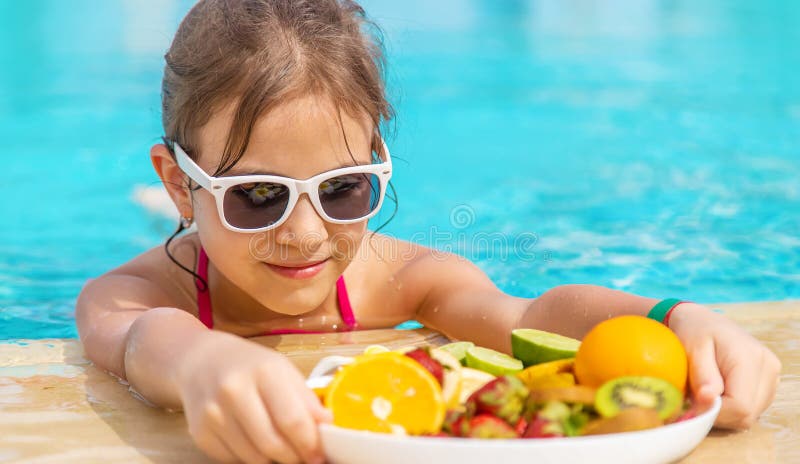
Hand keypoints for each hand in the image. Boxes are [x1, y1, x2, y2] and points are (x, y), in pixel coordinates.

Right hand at [176, 332, 330, 462]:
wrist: (201, 360)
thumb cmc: (250, 366)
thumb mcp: (283, 370)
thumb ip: (307, 399)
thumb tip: (328, 427)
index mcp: (263, 372)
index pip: (292, 420)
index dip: (310, 444)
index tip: (319, 454)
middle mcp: (234, 391)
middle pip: (272, 444)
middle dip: (293, 457)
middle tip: (302, 456)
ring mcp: (213, 413)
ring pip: (253, 458)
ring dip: (273, 460)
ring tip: (281, 448)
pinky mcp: (200, 432)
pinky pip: (233, 460)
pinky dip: (249, 457)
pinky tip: (254, 441)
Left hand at [668, 303, 781, 428]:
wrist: (703, 320)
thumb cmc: (694, 331)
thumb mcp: (692, 349)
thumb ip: (702, 376)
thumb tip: (709, 400)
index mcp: (749, 358)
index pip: (741, 406)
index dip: (716, 413)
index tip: (695, 405)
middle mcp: (768, 367)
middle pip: (748, 414)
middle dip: (720, 414)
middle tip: (697, 399)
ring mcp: (772, 375)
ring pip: (751, 415)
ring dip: (726, 412)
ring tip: (707, 391)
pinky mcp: (769, 382)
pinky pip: (752, 409)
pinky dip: (733, 408)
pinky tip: (719, 391)